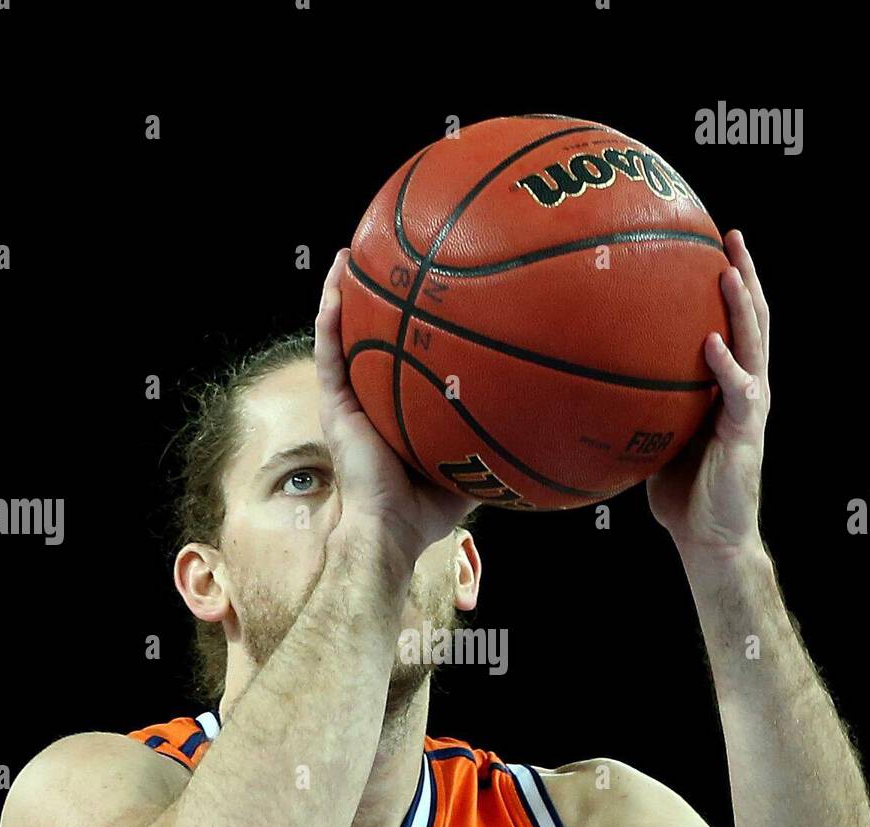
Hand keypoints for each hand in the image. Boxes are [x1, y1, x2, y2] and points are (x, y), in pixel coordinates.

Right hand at [314, 248, 475, 561]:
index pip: (401, 359)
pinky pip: (329, 352)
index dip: (409, 328)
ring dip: (345, 294)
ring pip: (342, 336)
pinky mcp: (334, 405)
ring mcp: (349, 400)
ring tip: (353, 254)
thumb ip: (496, 438)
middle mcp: (370, 400)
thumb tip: (540, 421)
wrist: (392, 530)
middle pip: (370, 340)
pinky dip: (330, 316)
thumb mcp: (473, 466)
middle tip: (388, 260)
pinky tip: (339, 283)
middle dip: (376, 301)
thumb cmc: (429, 510)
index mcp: (397, 410)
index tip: (428, 294)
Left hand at [646, 229, 769, 562]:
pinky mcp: (747, 433)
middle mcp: (746, 388)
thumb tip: (586, 382)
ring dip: (744, 306)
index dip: (727, 285)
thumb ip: (637, 406)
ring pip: (755, 345)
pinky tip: (711, 342)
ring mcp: (751, 409)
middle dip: (746, 274)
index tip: (710, 243)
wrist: (709, 538)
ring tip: (730, 270)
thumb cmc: (680, 493)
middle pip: (754, 320)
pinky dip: (726, 365)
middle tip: (732, 234)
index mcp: (727, 386)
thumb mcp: (654, 438)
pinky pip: (739, 392)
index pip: (733, 323)